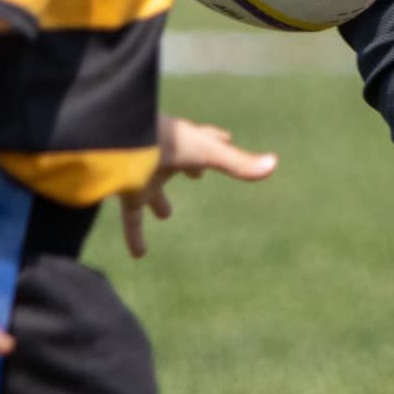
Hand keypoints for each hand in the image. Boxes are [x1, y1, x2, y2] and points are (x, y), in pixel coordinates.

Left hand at [119, 115, 277, 258]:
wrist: (119, 141)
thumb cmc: (165, 140)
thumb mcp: (205, 152)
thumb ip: (237, 163)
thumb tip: (274, 164)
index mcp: (185, 139)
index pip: (206, 138)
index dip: (218, 139)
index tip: (226, 137)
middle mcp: (164, 155)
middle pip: (179, 162)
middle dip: (189, 167)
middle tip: (196, 174)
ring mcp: (143, 173)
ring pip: (154, 190)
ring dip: (160, 201)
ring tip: (166, 214)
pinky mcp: (128, 193)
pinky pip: (132, 219)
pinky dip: (136, 237)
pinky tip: (139, 255)